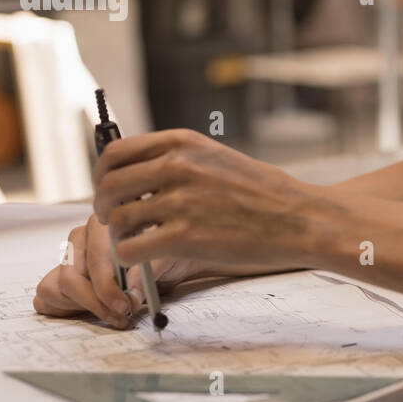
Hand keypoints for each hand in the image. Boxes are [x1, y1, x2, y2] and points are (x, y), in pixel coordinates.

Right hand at [33, 213, 203, 327]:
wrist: (168, 259)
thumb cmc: (165, 255)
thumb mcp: (166, 260)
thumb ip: (144, 274)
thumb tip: (129, 294)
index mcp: (103, 225)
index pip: (94, 261)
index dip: (107, 288)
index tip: (125, 306)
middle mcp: (80, 238)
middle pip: (71, 279)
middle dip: (97, 303)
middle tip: (122, 317)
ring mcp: (66, 257)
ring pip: (56, 288)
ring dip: (83, 308)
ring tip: (113, 314)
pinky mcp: (58, 276)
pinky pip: (46, 296)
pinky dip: (66, 309)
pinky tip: (92, 310)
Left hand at [90, 128, 333, 272]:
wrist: (300, 219)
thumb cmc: (265, 193)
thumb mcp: (218, 158)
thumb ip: (178, 159)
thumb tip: (137, 172)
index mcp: (183, 143)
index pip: (116, 153)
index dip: (101, 175)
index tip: (106, 190)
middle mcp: (177, 166)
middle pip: (108, 186)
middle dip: (103, 206)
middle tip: (112, 220)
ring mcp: (180, 201)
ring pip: (117, 219)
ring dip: (119, 235)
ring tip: (135, 241)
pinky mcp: (185, 236)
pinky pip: (130, 248)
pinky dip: (129, 257)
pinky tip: (144, 258)